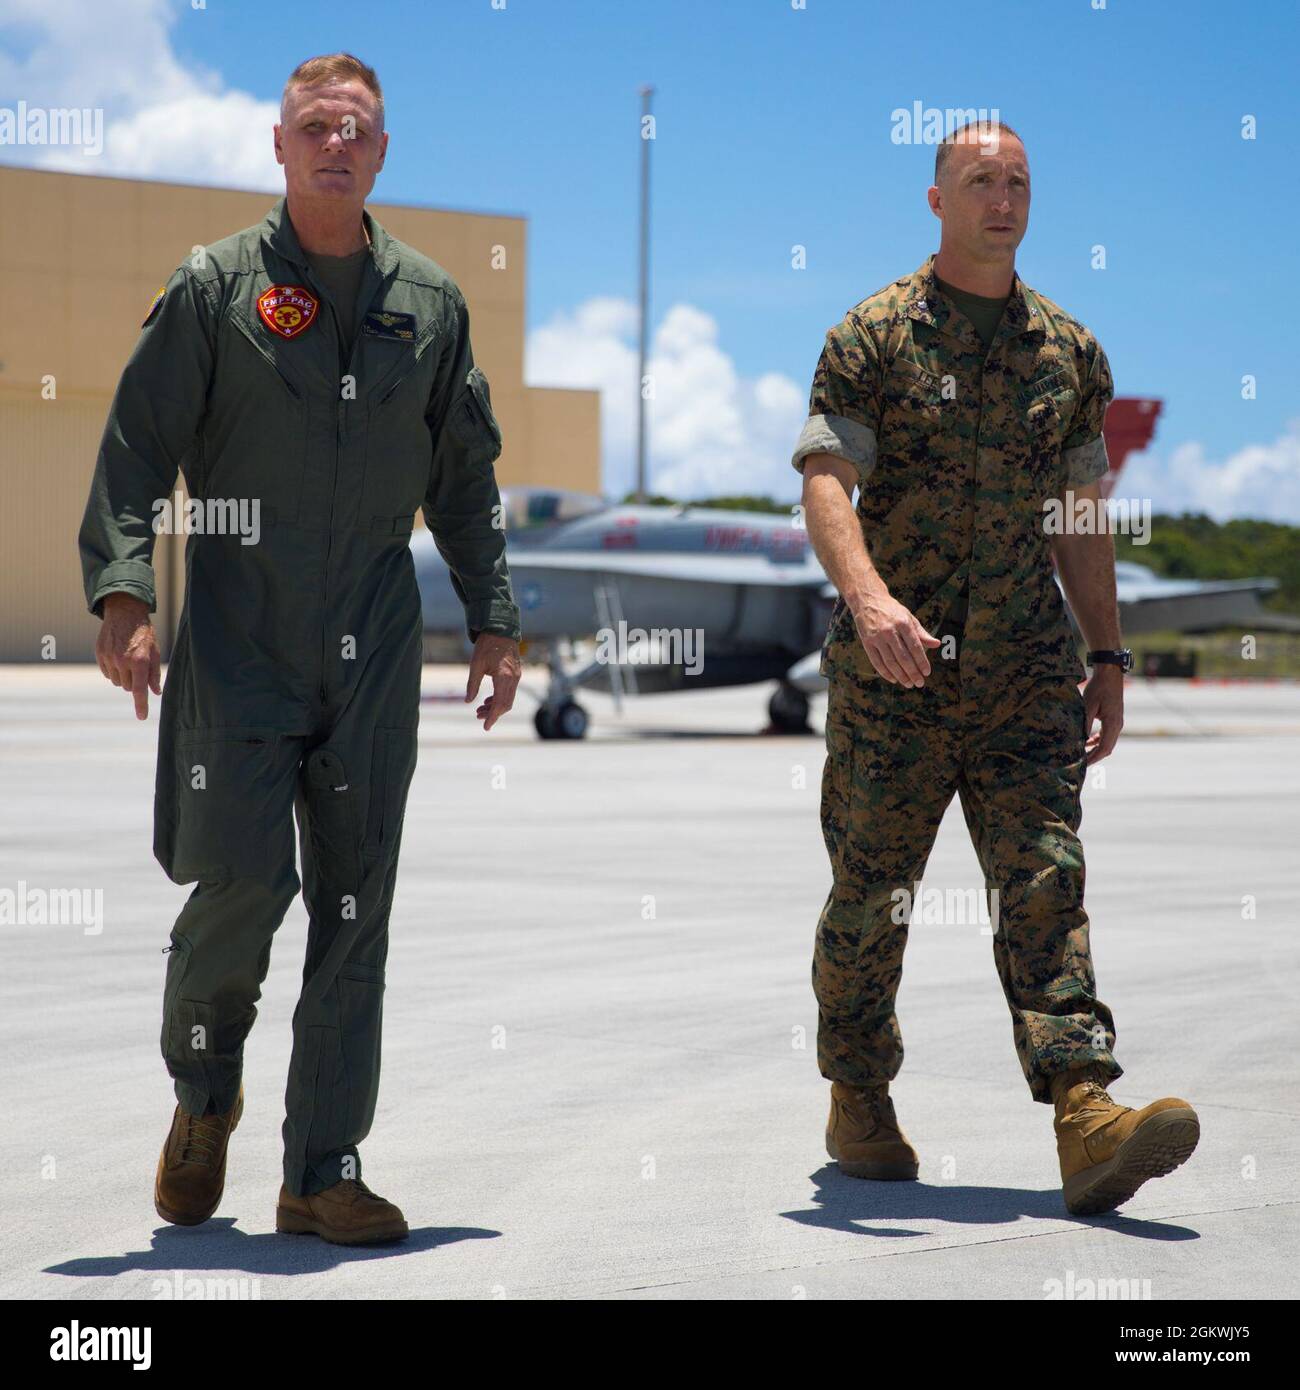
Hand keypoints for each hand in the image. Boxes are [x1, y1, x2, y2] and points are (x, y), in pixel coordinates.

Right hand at [96, 593, 160, 720]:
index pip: (139, 689)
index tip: (141, 717)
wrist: (125, 613)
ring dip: (122, 676)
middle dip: (133, 682)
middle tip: (137, 668)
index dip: (140, 705)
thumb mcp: (154, 652)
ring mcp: (109, 658)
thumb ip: (154, 674)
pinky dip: (112, 670)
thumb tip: (155, 692)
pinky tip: (117, 657)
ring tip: (127, 660)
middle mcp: (123, 661)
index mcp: (140, 661)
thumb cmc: (144, 634)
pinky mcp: (100, 654)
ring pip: (116, 681)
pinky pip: (106, 673)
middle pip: (127, 687)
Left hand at [465, 633, 520, 730]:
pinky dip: (500, 698)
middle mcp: (513, 679)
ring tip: (480, 710)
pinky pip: (509, 691)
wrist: (500, 629)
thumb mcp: (476, 665)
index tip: (485, 727)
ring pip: (508, 699)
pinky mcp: (515, 673)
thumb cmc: (487, 645)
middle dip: (493, 714)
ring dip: (495, 706)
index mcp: (504, 677)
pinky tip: (488, 700)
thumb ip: (472, 685)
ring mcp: (516, 676)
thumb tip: (468, 701)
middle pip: (506, 704)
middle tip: (478, 717)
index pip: (499, 703)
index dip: (492, 717)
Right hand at [850, 588, 941, 686]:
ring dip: (900, 675)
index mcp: (903, 623)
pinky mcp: (867, 642)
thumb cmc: (892, 611)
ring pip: (890, 662)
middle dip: (912, 672)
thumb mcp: (908, 617)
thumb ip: (921, 633)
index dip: (922, 661)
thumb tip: (937, 644)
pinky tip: (893, 679)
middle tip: (919, 683)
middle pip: (903, 657)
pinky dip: (885, 673)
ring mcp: (877, 637)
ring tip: (908, 684)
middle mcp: (890, 631)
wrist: (867, 600)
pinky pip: (877, 662)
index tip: (927, 673)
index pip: (915, 647)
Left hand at [1082, 663, 1123, 763]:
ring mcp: (1117, 722)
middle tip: (1081, 763)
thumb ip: (1085, 724)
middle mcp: (1118, 725)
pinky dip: (1098, 740)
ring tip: (1082, 754)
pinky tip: (1087, 741)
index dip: (1093, 758)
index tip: (1083, 764)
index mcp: (1113, 724)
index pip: (1104, 748)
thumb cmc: (1099, 688)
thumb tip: (1080, 740)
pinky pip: (1107, 734)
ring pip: (1107, 742)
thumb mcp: (1088, 706)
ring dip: (1096, 749)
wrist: (1110, 674)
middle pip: (1107, 748)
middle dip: (1094, 756)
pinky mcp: (1114, 718)